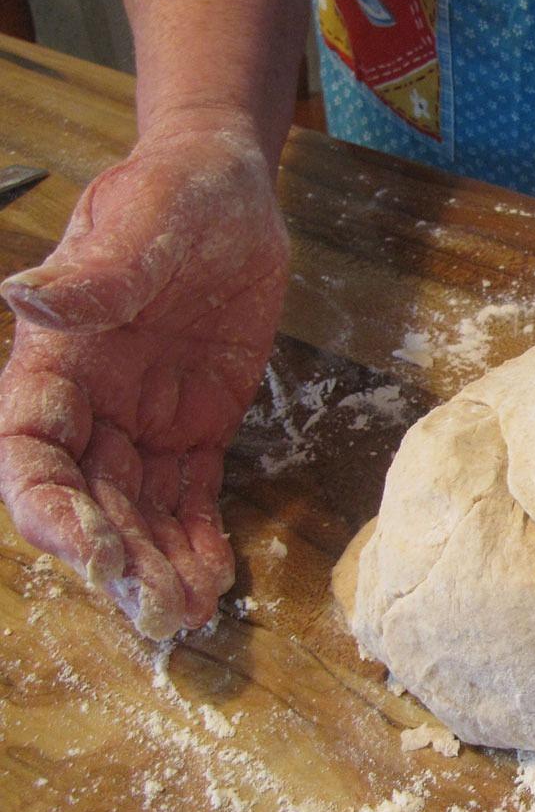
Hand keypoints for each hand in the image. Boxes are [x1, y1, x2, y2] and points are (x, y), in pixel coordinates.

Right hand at [0, 114, 287, 638]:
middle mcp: (92, 403)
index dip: (51, 509)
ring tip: (190, 614)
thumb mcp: (137, 223)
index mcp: (56, 361)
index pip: (32, 451)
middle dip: (117, 559)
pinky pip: (192, 493)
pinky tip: (216, 579)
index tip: (93, 553)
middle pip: (88, 499)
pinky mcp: (198, 427)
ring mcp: (144, 421)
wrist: (230, 198)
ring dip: (159, 564)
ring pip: (139, 510)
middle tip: (160, 612)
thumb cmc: (173, 197)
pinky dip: (199, 538)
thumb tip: (26, 295)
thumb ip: (94, 274)